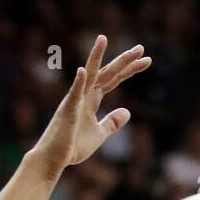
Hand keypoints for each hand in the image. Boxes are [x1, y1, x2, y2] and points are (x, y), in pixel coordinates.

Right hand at [29, 35, 150, 179]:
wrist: (53, 159)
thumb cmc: (73, 146)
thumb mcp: (99, 135)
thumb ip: (112, 123)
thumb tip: (127, 112)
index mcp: (91, 100)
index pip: (113, 79)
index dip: (129, 70)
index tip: (146, 61)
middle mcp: (83, 95)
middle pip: (106, 73)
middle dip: (123, 61)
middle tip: (141, 48)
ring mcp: (74, 101)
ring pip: (88, 76)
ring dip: (95, 58)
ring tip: (103, 39)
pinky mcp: (67, 112)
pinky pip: (73, 95)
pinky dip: (78, 83)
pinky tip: (82, 71)